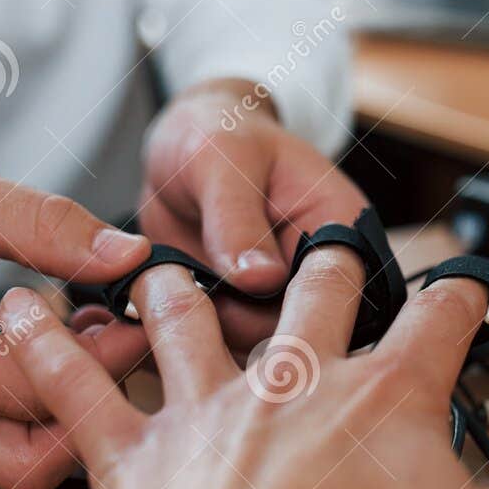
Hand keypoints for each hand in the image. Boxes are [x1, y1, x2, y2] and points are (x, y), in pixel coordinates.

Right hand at [0, 143, 152, 488]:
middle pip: (25, 463)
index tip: (146, 315)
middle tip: (136, 346)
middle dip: (94, 415)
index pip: (24, 389)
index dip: (99, 359)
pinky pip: (1, 440)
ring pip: (17, 465)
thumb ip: (46, 227)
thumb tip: (129, 255)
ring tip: (105, 342)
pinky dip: (47, 408)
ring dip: (73, 417)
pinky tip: (73, 345)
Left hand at [138, 78, 366, 350]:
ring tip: (163, 292)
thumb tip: (261, 280)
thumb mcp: (223, 161)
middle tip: (187, 291)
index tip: (233, 290)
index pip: (340, 294)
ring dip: (202, 336)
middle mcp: (318, 279)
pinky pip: (215, 353)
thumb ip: (238, 219)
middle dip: (238, 327)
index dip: (295, 310)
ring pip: (251, 351)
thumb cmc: (216, 135)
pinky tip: (149, 312)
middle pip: (297, 337)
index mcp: (340, 231)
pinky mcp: (238, 322)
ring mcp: (277, 306)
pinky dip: (179, 342)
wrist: (183, 149)